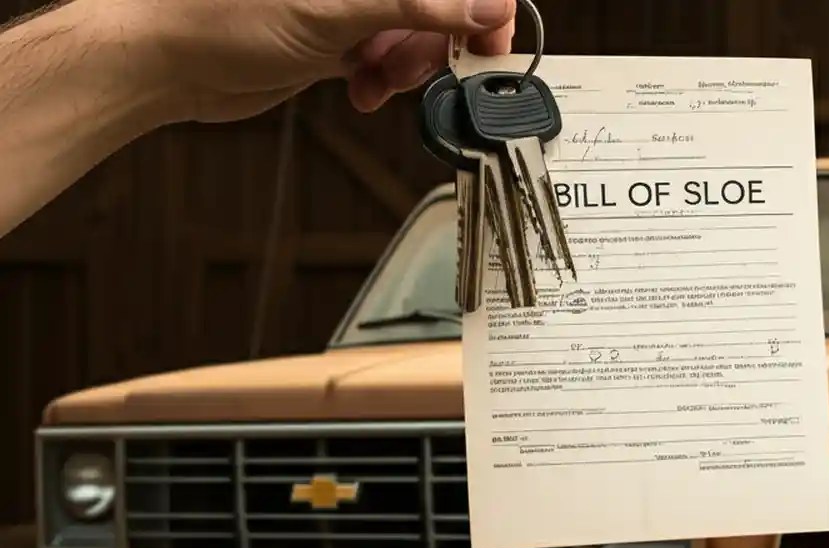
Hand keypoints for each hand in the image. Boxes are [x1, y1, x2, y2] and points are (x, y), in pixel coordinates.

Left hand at [123, 0, 516, 122]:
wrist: (170, 62)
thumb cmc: (224, 17)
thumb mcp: (335, 13)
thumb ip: (417, 7)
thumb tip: (486, 4)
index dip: (481, 4)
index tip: (490, 39)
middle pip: (441, 7)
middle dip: (439, 43)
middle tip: (421, 70)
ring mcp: (352, 8)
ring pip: (416, 38)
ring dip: (408, 69)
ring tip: (376, 81)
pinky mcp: (338, 41)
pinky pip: (387, 61)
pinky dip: (383, 82)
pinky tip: (360, 91)